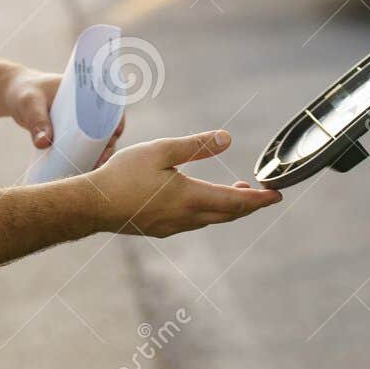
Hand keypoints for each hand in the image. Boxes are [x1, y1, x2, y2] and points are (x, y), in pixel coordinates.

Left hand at [5, 67, 125, 161]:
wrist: (14, 95)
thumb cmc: (25, 92)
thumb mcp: (29, 103)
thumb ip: (36, 120)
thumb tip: (44, 144)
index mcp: (85, 92)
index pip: (109, 104)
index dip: (116, 119)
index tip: (115, 133)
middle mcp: (87, 108)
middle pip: (105, 127)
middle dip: (107, 144)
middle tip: (102, 159)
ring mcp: (80, 123)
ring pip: (95, 141)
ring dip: (97, 154)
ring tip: (93, 169)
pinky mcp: (71, 135)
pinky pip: (82, 148)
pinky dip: (84, 158)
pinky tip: (81, 172)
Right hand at [86, 130, 280, 236]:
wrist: (92, 205)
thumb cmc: (123, 175)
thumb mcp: (161, 151)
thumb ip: (196, 146)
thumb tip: (228, 138)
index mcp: (190, 198)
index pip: (236, 202)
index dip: (260, 199)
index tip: (277, 195)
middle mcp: (186, 218)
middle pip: (228, 214)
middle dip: (249, 205)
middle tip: (263, 194)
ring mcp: (172, 227)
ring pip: (211, 219)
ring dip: (228, 208)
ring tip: (238, 194)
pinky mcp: (159, 229)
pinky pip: (193, 222)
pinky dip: (208, 212)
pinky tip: (201, 202)